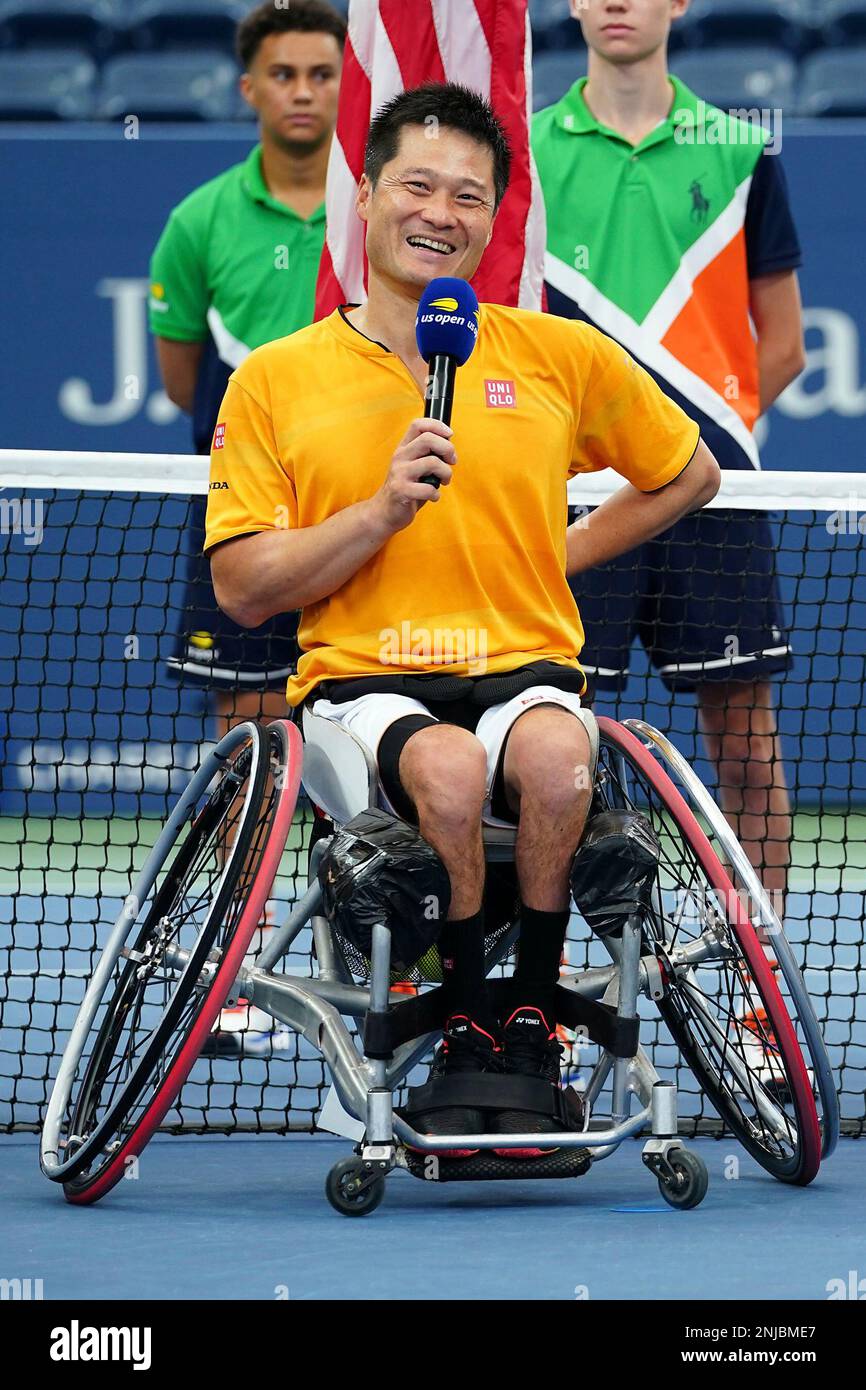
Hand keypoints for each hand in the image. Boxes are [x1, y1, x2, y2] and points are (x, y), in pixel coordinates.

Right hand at [369, 418, 455, 534]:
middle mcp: (400, 457)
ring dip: (446, 473)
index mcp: (404, 448)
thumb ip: (427, 454)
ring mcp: (400, 473)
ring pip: (432, 462)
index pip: (418, 425)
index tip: (449, 435)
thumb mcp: (414, 466)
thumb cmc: (406, 488)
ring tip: (444, 481)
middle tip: (452, 461)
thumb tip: (449, 446)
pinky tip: (432, 496)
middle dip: (448, 449)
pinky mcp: (401, 491)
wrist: (385, 512)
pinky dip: (436, 494)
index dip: (437, 426)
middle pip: (428, 439)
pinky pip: (428, 488)